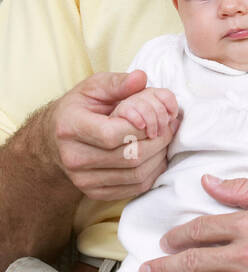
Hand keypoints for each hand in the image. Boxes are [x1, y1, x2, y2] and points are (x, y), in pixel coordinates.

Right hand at [48, 70, 179, 199]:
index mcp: (70, 127)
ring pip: (136, 175)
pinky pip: (134, 188)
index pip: (112, 134)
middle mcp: (74, 157)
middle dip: (158, 140)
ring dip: (160, 157)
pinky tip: (156, 156)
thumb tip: (141, 78)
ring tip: (165, 139)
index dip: (141, 127)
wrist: (54, 141)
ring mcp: (83, 179)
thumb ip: (118, 82)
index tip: (155, 117)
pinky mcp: (94, 192)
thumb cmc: (78, 109)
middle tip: (170, 126)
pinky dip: (153, 173)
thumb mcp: (93, 87)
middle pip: (129, 156)